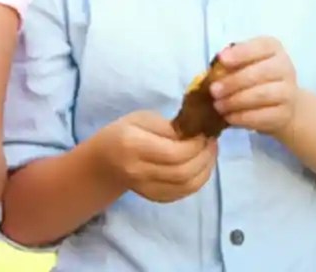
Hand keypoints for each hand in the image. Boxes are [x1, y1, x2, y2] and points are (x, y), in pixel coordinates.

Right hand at [94, 111, 217, 203]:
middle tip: (211, 142)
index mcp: (133, 145)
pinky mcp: (154, 198)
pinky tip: (201, 167)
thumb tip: (196, 134)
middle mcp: (139, 171)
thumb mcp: (141, 118)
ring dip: (205, 170)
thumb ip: (168, 126)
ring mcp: (146, 189)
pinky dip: (198, 181)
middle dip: (205, 157)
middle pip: (183, 172)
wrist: (104, 162)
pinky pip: (183, 193)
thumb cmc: (122, 133)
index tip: (204, 133)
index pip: (174, 152)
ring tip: (209, 154)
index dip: (196, 145)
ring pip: (187, 186)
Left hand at [210, 36, 299, 136]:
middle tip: (213, 90)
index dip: (242, 53)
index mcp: (273, 49)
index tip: (222, 59)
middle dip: (233, 81)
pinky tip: (228, 116)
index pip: (262, 46)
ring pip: (261, 95)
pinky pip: (262, 116)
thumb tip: (217, 66)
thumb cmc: (256, 77)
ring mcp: (288, 92)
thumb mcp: (245, 63)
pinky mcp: (284, 114)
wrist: (282, 104)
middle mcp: (285, 68)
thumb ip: (232, 62)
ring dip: (235, 101)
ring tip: (218, 105)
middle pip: (260, 72)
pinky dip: (242, 117)